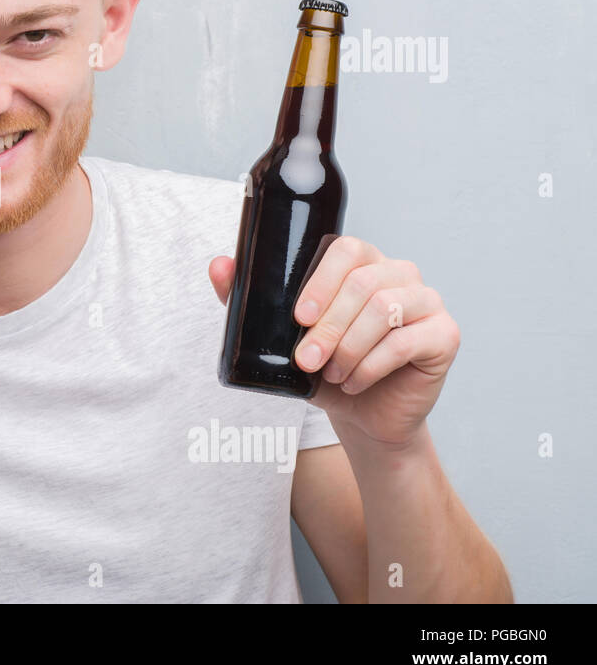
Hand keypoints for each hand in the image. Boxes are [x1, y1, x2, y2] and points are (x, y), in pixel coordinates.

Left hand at [208, 236, 459, 449]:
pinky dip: (371, 366)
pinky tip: (356, 382)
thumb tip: (219, 265)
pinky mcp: (444, 335)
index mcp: (363, 263)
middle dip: (328, 326)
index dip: (321, 280)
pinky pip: (406, 341)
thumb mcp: (281, 337)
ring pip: (385, 309)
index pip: (347, 248)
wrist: (364, 416)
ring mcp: (428, 302)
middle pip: (364, 283)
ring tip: (333, 373)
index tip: (298, 317)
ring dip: (349, 347)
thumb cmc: (326, 369)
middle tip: (307, 359)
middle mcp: (400, 274)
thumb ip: (247, 300)